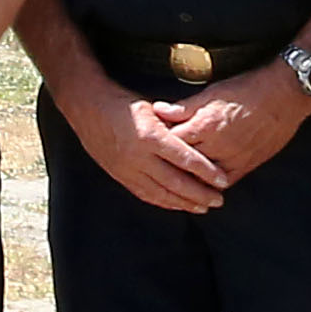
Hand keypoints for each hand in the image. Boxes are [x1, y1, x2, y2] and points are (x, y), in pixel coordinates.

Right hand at [65, 86, 231, 215]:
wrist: (87, 108)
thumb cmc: (124, 103)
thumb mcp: (153, 108)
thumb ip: (174, 125)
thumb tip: (199, 138)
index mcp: (151, 136)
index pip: (186, 160)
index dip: (207, 172)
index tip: (223, 181)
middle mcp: (139, 157)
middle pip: (176, 182)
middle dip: (200, 194)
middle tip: (219, 201)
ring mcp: (128, 169)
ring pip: (161, 193)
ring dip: (184, 203)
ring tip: (203, 208)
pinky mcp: (120, 175)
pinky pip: (145, 194)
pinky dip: (164, 202)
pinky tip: (177, 205)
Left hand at [157, 65, 310, 191]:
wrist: (285, 96)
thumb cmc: (248, 89)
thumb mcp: (212, 93)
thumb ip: (184, 107)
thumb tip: (158, 109)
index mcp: (205, 126)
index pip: (171, 142)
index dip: (158, 143)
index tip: (146, 143)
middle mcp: (217, 147)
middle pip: (183, 163)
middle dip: (168, 164)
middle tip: (152, 164)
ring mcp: (232, 159)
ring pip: (201, 178)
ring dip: (187, 178)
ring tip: (171, 178)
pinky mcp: (246, 166)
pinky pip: (223, 182)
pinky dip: (209, 185)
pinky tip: (199, 186)